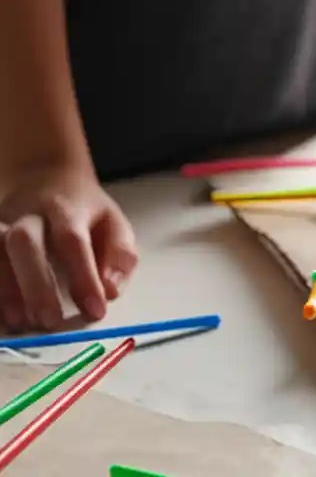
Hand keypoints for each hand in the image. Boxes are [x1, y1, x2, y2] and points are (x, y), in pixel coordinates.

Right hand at [0, 161, 137, 330]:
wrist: (44, 177)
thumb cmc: (84, 211)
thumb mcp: (115, 224)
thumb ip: (119, 257)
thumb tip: (110, 291)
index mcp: (67, 209)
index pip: (73, 241)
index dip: (83, 277)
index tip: (95, 311)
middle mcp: (28, 214)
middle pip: (24, 242)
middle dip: (36, 284)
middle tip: (50, 320)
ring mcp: (1, 222)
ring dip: (5, 288)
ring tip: (20, 322)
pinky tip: (2, 315)